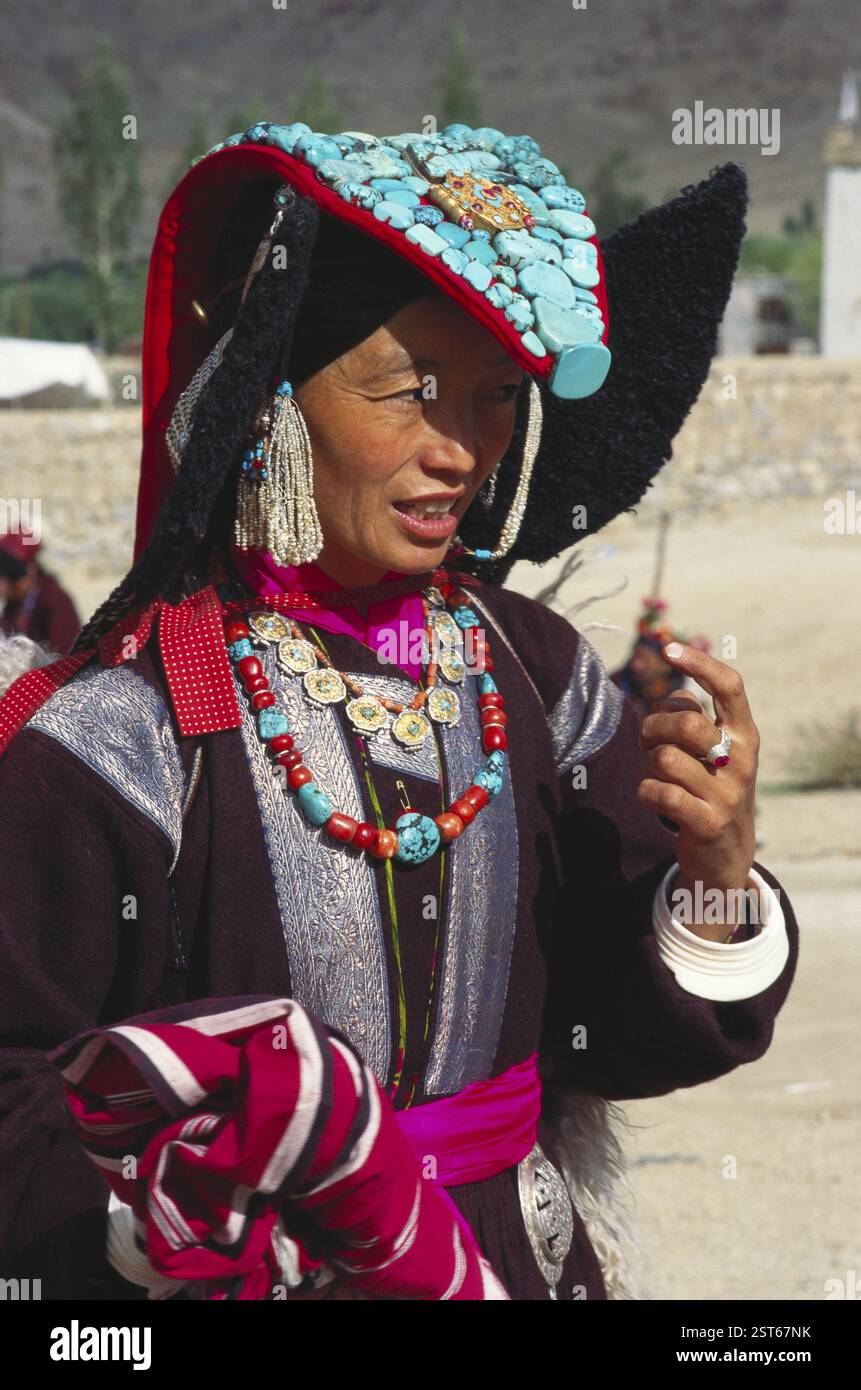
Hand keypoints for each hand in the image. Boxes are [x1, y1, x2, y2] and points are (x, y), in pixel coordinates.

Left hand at [635, 642, 759, 939]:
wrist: (727, 856)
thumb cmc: (709, 787)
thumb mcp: (714, 752)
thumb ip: (693, 719)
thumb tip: (671, 695)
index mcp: (745, 735)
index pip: (730, 687)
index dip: (699, 664)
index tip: (668, 649)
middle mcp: (742, 760)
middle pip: (685, 722)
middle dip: (653, 727)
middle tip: (648, 742)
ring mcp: (727, 794)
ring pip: (664, 758)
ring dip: (646, 765)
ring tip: (654, 776)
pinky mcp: (707, 822)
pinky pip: (658, 792)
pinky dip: (644, 792)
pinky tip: (653, 799)